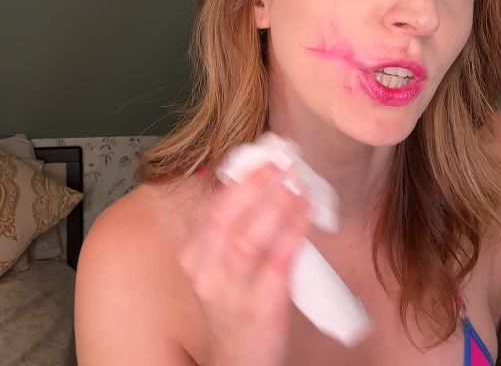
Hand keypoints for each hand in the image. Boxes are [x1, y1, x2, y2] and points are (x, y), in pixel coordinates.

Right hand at [178, 163, 311, 365]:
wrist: (239, 360)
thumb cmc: (235, 306)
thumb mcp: (220, 265)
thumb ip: (230, 227)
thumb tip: (251, 178)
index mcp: (193, 257)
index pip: (212, 210)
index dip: (238, 180)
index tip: (262, 156)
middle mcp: (206, 275)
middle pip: (225, 220)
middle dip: (254, 187)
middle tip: (281, 164)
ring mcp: (232, 294)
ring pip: (248, 240)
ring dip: (276, 206)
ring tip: (297, 185)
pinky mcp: (260, 309)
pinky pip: (277, 264)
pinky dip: (292, 233)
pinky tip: (306, 215)